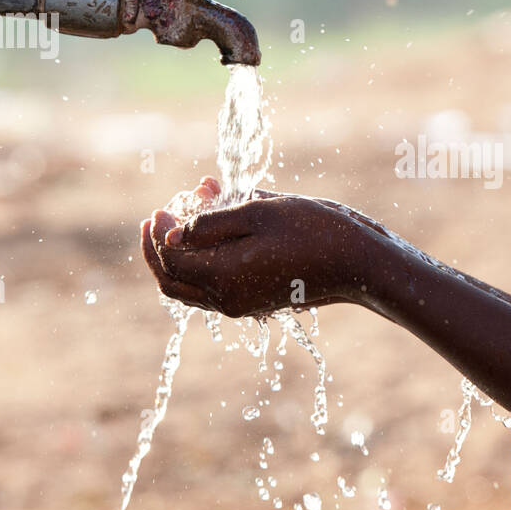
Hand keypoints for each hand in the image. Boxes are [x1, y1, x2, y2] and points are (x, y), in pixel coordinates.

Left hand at [140, 176, 376, 317]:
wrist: (356, 262)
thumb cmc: (312, 230)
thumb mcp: (258, 212)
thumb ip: (210, 222)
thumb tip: (172, 232)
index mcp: (224, 278)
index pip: (171, 258)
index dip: (160, 231)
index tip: (163, 204)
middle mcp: (227, 300)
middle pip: (171, 281)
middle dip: (157, 249)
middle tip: (154, 218)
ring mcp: (241, 305)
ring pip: (189, 288)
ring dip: (178, 255)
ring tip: (179, 220)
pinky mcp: (254, 301)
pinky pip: (212, 287)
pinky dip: (202, 261)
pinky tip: (211, 232)